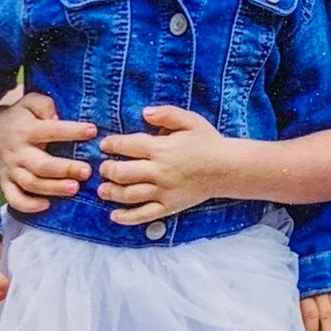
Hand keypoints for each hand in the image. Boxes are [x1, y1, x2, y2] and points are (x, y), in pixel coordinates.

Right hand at [0, 87, 96, 213]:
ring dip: (53, 188)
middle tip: (86, 171)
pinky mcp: (5, 183)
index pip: (51, 131)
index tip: (92, 131)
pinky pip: (15, 199)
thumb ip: (44, 104)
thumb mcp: (29, 102)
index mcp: (26, 130)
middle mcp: (18, 152)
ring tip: (75, 188)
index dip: (72, 131)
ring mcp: (10, 170)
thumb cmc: (17, 116)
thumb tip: (57, 117)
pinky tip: (46, 205)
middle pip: (41, 165)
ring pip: (32, 184)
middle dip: (64, 169)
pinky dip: (29, 205)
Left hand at [97, 104, 233, 222]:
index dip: (112, 144)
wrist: (227, 168)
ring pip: (130, 195)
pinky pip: (144, 215)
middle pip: (123, 172)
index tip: (105, 145)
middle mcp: (160, 171)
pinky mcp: (169, 206)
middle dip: (108, 170)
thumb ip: (166, 114)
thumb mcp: (190, 120)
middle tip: (103, 169)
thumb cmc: (207, 142)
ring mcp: (164, 191)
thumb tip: (144, 112)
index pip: (128, 146)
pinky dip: (127, 217)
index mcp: (162, 149)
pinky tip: (114, 216)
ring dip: (112, 193)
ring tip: (102, 190)